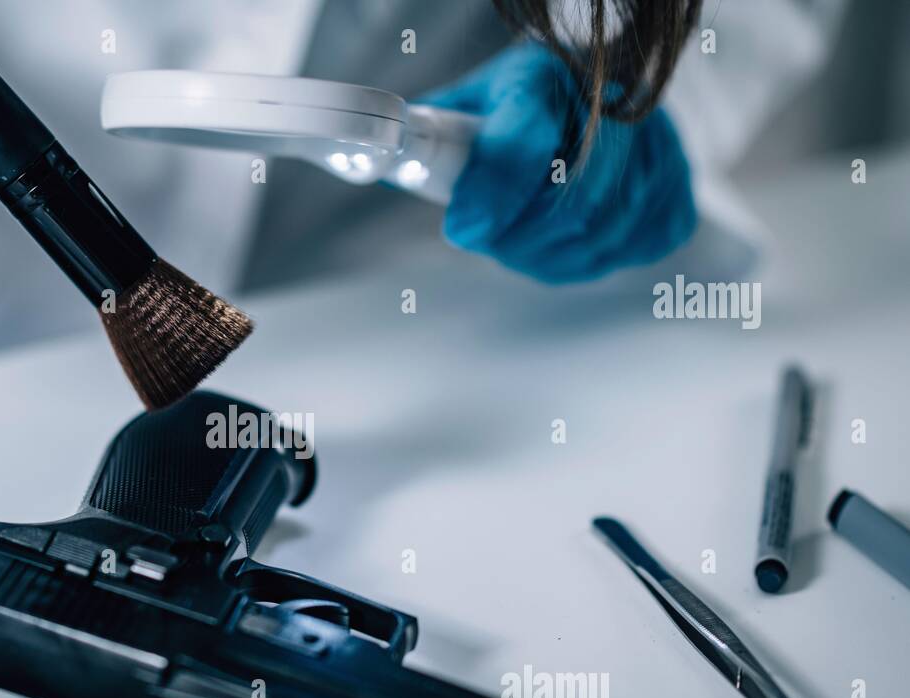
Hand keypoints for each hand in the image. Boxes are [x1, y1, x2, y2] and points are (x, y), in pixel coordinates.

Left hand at [424, 43, 696, 283]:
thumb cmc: (516, 108)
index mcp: (543, 79)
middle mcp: (611, 104)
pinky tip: (567, 245)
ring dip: (549, 256)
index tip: (462, 229)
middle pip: (571, 203)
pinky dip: (596, 258)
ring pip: (604, 230)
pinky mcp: (678, 182)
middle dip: (517, 240)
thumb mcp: (467, 105)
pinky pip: (641, 242)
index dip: (492, 197)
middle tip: (486, 240)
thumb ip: (428, 136)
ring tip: (519, 247)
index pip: (525, 142)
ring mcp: (655, 143)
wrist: (584, 92)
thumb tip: (379, 163)